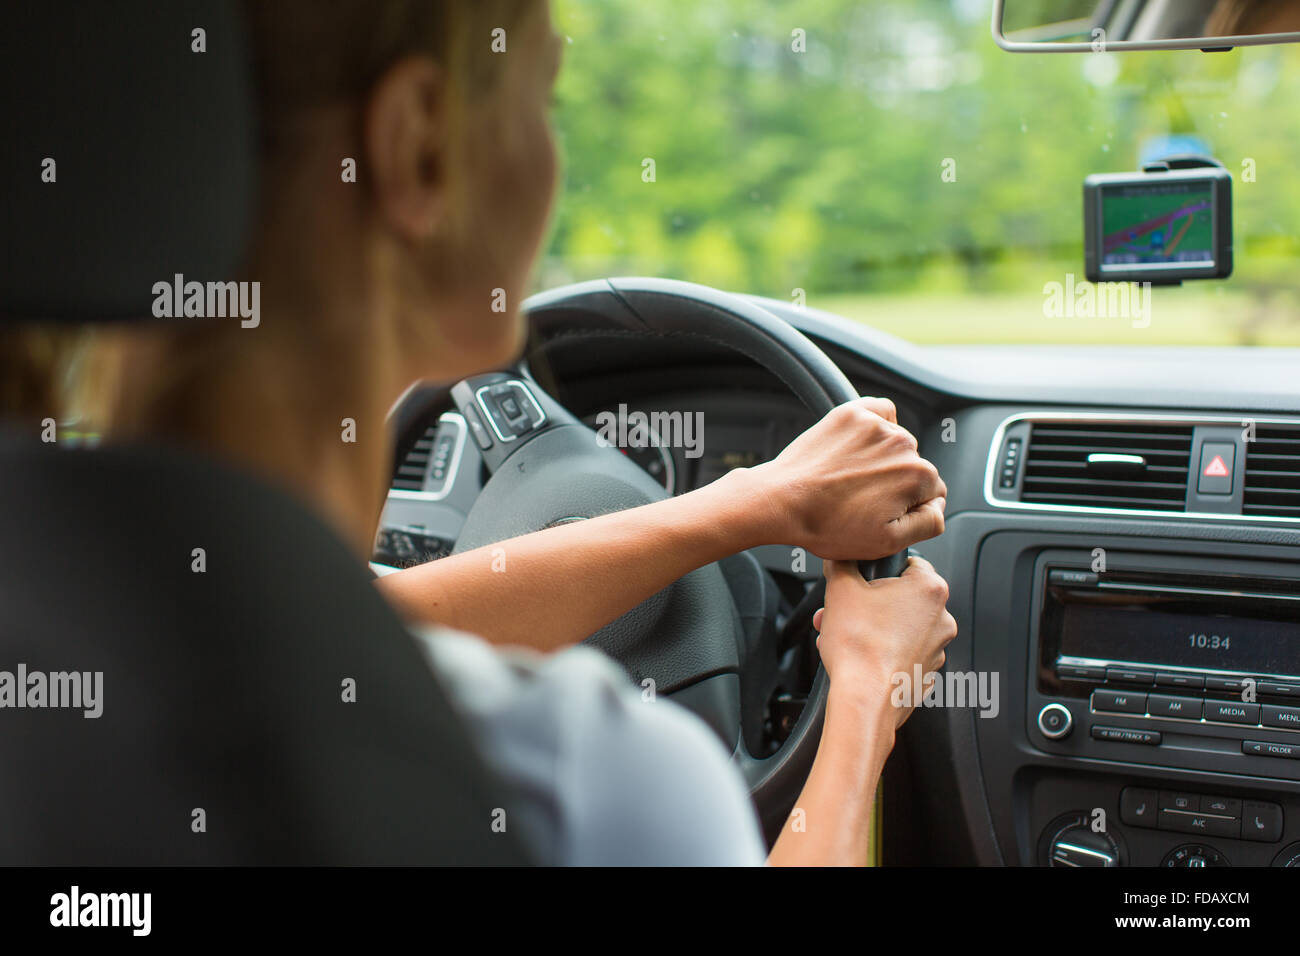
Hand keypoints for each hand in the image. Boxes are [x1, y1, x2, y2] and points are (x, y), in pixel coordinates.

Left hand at [746, 397, 945, 559]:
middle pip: (914, 466)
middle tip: (861, 499)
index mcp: (918, 476)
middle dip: (895, 482)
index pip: (932, 492)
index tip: (882, 511)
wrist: (781, 501)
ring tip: (850, 478)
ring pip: (896, 442)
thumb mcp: (887, 543)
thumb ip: (928, 523)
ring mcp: (876, 425)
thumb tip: (939, 507)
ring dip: (881, 457)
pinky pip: (880, 411)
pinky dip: (874, 425)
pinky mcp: (851, 412)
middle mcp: (902, 444)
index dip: (907, 507)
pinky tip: (857, 446)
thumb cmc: (826, 525)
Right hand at [812, 556, 957, 731]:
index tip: (862, 582)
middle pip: (902, 598)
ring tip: (843, 636)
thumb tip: (840, 557)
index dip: (879, 571)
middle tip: (843, 611)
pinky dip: (883, 652)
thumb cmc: (859, 647)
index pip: (909, 562)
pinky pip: (903, 654)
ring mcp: (937, 649)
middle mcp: (942, 618)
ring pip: (901, 627)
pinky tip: (858, 657)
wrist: (864, 699)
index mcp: (929, 589)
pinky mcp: (926, 672)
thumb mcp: (840, 588)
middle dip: (869, 603)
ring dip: (873, 627)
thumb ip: (841, 563)